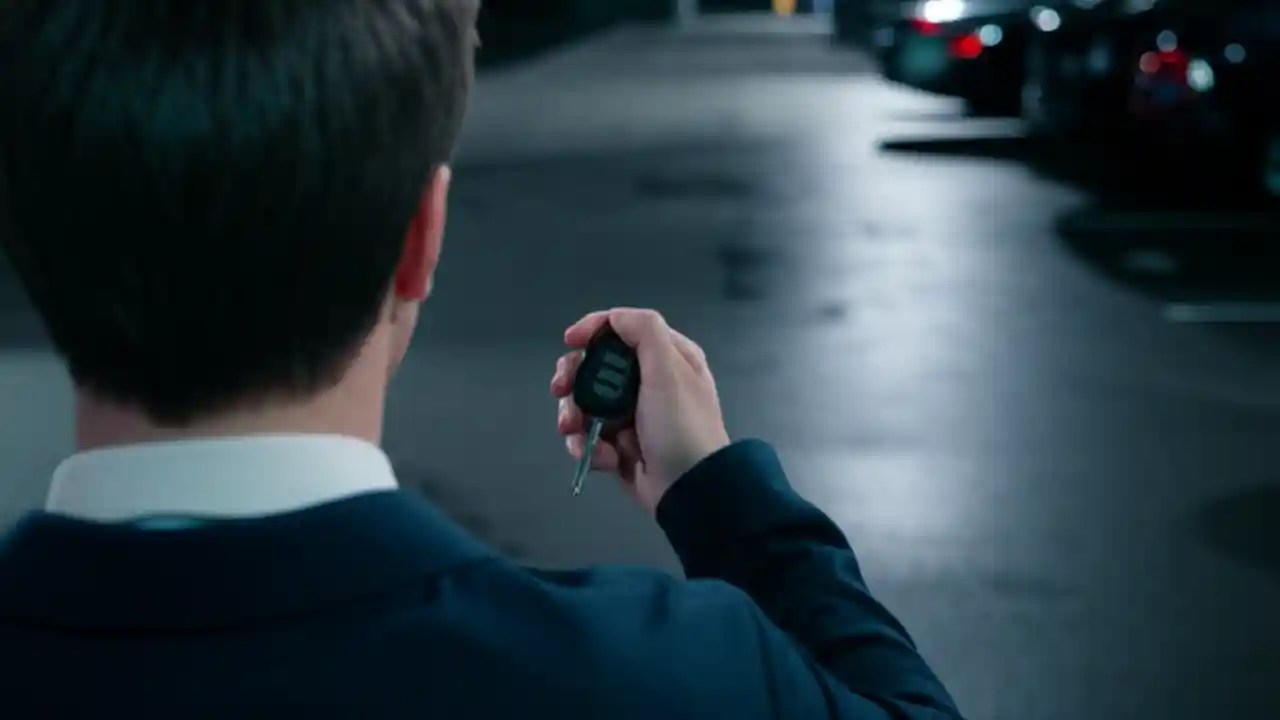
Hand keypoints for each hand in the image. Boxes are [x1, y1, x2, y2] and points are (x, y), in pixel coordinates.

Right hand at [550, 308, 730, 513]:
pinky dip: (588, 447)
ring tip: (574, 431)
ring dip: (573, 417)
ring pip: (585, 403)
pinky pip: (589, 437)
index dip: (592, 330)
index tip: (570, 341)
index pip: (622, 330)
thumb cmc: (682, 425)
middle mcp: (648, 382)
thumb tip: (614, 317)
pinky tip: (603, 459)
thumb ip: (644, 331)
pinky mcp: (619, 446)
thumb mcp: (669, 370)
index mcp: (666, 358)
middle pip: (595, 366)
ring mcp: (631, 415)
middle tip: (561, 391)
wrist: (690, 490)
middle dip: (573, 378)